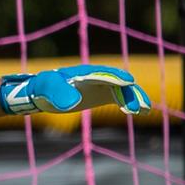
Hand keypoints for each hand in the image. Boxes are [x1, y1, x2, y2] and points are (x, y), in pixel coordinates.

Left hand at [0, 64, 151, 114]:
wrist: (42, 92)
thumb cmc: (43, 88)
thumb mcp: (47, 88)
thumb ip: (58, 92)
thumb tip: (74, 102)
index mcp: (85, 72)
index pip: (103, 74)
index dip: (116, 78)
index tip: (129, 83)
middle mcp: (97, 76)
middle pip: (118, 82)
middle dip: (129, 92)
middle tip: (139, 107)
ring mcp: (101, 85)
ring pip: (122, 90)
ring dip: (133, 99)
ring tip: (143, 110)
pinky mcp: (102, 95)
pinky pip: (120, 97)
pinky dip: (130, 103)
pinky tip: (140, 112)